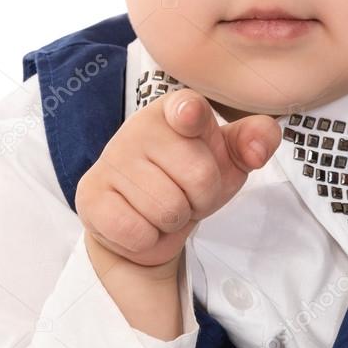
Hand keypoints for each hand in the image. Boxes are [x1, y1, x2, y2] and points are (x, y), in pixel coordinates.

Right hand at [76, 88, 281, 273]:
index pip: (187, 108)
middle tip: (187, 193)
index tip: (189, 117)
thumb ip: (256, 141)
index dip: (190, 115)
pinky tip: (141, 221)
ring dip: (174, 220)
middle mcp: (140, 127)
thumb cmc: (191, 178)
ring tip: (164, 207)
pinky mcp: (90, 195)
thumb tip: (257, 150)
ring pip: (168, 209)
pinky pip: (136, 232)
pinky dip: (148, 239)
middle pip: (199, 177)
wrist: (149, 219)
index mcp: (178, 108)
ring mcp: (112, 159)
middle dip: (201, 198)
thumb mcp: (230, 158)